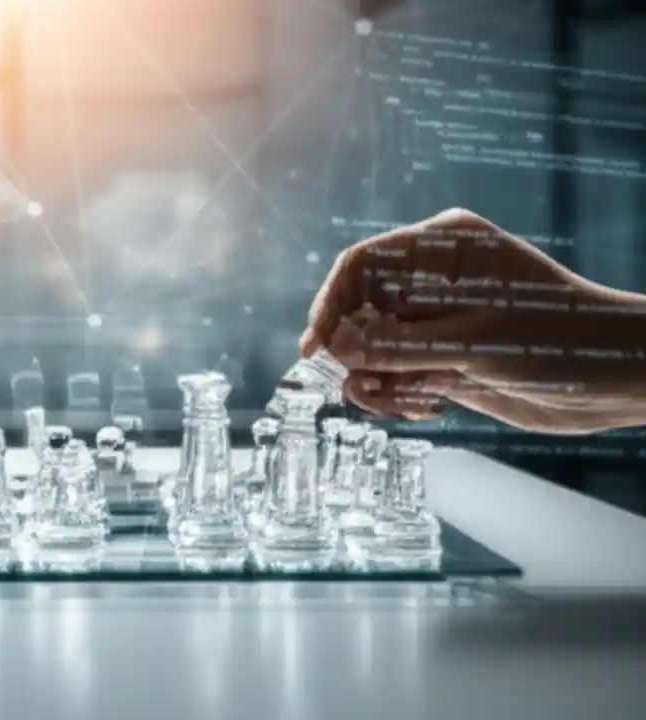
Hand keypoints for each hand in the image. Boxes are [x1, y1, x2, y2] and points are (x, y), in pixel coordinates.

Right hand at [301, 208, 645, 433]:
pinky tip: (423, 408)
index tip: (317, 347)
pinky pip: (397, 373)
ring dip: (376, 380)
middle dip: (355, 352)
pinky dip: (397, 395)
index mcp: (445, 249)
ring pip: (373, 348)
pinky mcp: (446, 355)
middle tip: (364, 386)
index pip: (363, 265)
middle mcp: (436, 279)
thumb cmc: (562, 342)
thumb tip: (332, 346)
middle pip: (360, 309)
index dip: (331, 304)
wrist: (620, 379)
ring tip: (403, 403)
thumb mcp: (474, 345)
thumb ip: (398, 345)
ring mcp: (440, 319)